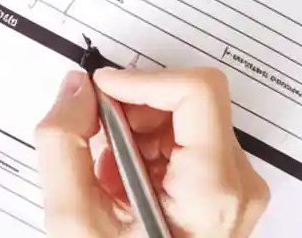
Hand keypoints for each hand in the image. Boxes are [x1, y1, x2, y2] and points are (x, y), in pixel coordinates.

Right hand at [36, 68, 268, 237]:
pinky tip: (123, 187)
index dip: (138, 80)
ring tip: (106, 177)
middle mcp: (238, 186)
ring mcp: (237, 191)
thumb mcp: (74, 221)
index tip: (102, 91)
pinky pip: (188, 146)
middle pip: (187, 104)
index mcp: (213, 191)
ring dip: (135, 136)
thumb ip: (63, 143)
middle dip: (130, 114)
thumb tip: (74, 92)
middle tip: (95, 142)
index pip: (195, 90)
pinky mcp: (227, 194)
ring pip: (185, 122)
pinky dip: (147, 154)